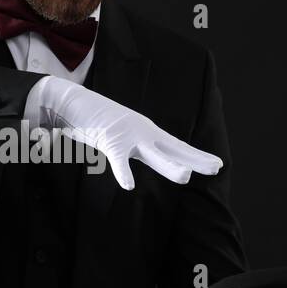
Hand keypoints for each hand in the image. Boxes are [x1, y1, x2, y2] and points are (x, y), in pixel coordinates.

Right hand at [24, 75, 222, 189]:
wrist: (69, 102)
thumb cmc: (93, 121)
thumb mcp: (117, 138)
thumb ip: (128, 152)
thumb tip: (136, 168)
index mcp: (145, 133)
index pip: (176, 146)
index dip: (196, 156)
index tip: (216, 164)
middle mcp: (142, 132)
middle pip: (173, 149)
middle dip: (195, 159)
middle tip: (216, 168)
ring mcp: (127, 135)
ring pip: (152, 153)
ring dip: (169, 165)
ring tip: (186, 177)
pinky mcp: (108, 139)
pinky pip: (117, 159)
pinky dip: (123, 172)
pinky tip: (129, 186)